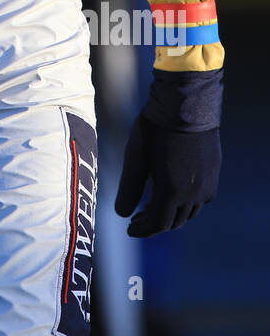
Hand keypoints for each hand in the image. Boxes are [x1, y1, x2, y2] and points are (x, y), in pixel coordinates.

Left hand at [114, 115, 220, 236]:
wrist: (185, 105)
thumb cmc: (154, 128)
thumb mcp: (135, 157)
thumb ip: (129, 188)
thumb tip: (122, 214)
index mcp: (172, 192)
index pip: (157, 224)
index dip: (142, 230)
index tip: (129, 230)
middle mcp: (193, 194)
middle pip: (173, 221)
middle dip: (153, 223)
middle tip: (137, 218)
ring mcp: (207, 184)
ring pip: (189, 212)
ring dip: (170, 214)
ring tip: (153, 206)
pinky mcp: (213, 174)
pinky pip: (201, 199)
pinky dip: (185, 203)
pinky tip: (174, 192)